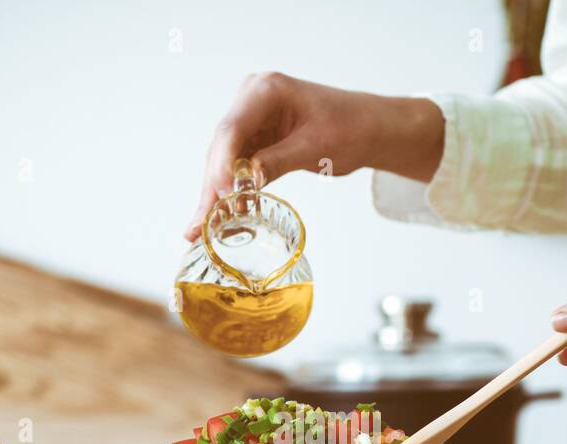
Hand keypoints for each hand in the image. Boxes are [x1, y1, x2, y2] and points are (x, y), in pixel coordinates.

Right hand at [185, 72, 443, 239]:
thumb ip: (278, 161)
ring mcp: (251, 119)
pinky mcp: (256, 138)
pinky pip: (236, 166)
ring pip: (224, 161)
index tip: (219, 195)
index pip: (232, 129)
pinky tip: (217, 219)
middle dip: (211, 188)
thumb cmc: (350, 128)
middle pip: (222, 147)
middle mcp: (250, 100)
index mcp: (265, 90)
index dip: (221, 164)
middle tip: (197, 225)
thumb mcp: (316, 147)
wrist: (369, 128)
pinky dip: (230, 192)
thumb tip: (247, 182)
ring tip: (198, 230)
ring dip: (214, 195)